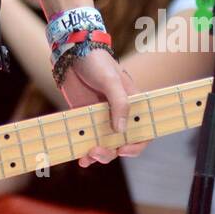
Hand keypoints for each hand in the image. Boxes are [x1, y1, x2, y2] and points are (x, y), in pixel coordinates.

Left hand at [60, 50, 148, 167]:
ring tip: (87, 156)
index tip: (123, 150)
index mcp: (133, 105)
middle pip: (122, 143)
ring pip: (105, 145)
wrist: (71, 53)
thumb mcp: (111, 80)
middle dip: (111, 152)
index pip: (143, 131)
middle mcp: (119, 114)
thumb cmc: (97, 62)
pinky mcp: (85, 118)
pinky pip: (88, 139)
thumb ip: (119, 103)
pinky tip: (81, 159)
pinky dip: (85, 151)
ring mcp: (102, 118)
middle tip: (96, 151)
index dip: (137, 145)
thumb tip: (121, 130)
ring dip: (98, 155)